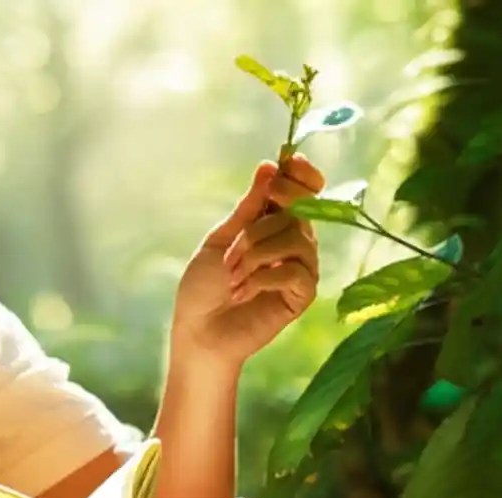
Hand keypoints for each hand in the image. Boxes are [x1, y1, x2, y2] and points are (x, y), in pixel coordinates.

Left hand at [171, 155, 325, 368]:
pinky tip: (242, 292)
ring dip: (255, 253)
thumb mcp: (220, 240)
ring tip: (231, 276)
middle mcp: (293, 243)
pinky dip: (263, 277)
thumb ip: (247, 208)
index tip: (287, 162)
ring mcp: (301, 268)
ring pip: (297, 238)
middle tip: (234, 242)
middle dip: (258, 225)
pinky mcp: (302, 295)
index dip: (301, 175)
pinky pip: (296, 271)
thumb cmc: (203, 288)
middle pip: (297, 211)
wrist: (198, 332)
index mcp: (272, 225)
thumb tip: (268, 167)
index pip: (304, 192)